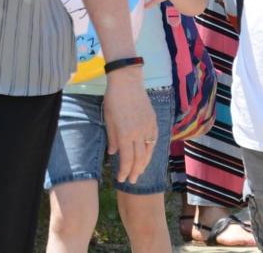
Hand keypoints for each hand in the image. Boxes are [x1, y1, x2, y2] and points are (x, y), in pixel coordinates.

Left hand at [103, 68, 157, 183]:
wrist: (127, 81)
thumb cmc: (114, 99)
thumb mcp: (109, 120)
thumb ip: (112, 138)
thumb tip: (114, 153)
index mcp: (125, 134)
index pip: (127, 159)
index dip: (125, 171)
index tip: (121, 179)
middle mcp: (139, 132)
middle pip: (140, 159)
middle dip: (135, 172)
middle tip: (132, 181)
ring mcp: (148, 126)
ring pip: (149, 150)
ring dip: (144, 163)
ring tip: (140, 171)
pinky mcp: (153, 120)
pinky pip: (154, 139)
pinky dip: (150, 149)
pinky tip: (147, 154)